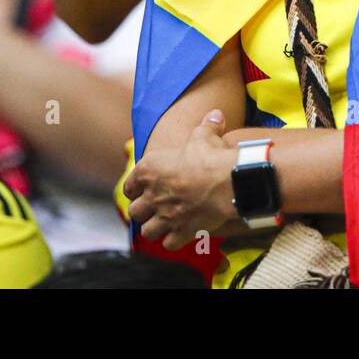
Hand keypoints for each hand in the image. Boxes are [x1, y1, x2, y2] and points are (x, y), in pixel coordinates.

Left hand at [125, 110, 237, 249]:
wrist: (228, 181)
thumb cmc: (211, 156)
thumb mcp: (205, 135)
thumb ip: (206, 126)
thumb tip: (216, 114)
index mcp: (149, 170)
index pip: (130, 185)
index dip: (135, 188)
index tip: (143, 188)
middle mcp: (152, 195)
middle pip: (135, 211)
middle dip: (143, 211)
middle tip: (155, 208)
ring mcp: (165, 216)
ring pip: (147, 231)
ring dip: (154, 229)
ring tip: (164, 224)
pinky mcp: (181, 231)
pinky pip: (168, 244)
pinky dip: (172, 241)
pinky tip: (180, 235)